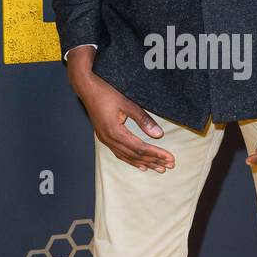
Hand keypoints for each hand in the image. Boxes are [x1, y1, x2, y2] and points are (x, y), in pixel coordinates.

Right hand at [66, 50, 174, 172]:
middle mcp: (109, 139)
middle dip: (153, 161)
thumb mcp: (127, 103)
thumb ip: (143, 119)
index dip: (156, 154)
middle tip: (169, 166)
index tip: (169, 158)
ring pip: (127, 157)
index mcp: (114, 132)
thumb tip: (158, 134)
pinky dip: (132, 160)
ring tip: (159, 168)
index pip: (140, 148)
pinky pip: (120, 153)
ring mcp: (105, 139)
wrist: (87, 88)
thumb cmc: (106, 92)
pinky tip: (141, 165)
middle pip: (135, 155)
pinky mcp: (104, 137)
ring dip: (144, 163)